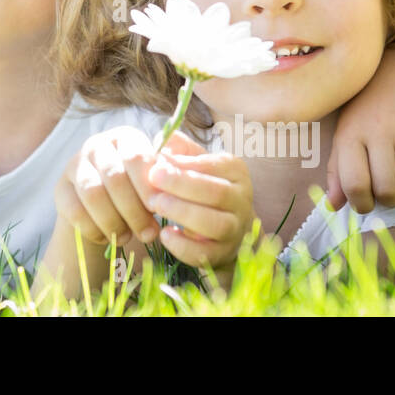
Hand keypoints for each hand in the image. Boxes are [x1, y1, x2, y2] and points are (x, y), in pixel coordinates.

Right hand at [54, 126, 161, 248]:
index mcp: (125, 138)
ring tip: (126, 238)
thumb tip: (174, 181)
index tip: (159, 209)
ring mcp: (75, 165)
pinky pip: (75, 211)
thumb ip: (167, 178)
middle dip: (134, 211)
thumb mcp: (156, 181)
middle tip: (148, 234)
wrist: (105, 206)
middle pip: (114, 177)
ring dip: (113, 222)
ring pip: (93, 194)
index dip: (147, 186)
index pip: (136, 157)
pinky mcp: (60, 189)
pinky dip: (94, 229)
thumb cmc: (139, 191)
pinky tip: (106, 238)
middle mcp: (98, 145)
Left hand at [146, 131, 253, 270]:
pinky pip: (207, 253)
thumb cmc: (202, 187)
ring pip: (216, 224)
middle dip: (182, 186)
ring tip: (156, 205)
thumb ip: (180, 148)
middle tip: (153, 182)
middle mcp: (241, 200)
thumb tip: (163, 141)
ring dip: (183, 214)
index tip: (157, 164)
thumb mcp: (195, 162)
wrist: (224, 228)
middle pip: (217, 193)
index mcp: (235, 171)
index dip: (184, 165)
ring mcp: (236, 229)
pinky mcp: (224, 254)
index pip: (212, 165)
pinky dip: (184, 246)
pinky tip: (165, 235)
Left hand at [327, 48, 394, 212]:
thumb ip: (338, 171)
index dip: (362, 204)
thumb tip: (333, 206)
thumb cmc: (366, 109)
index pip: (355, 184)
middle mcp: (377, 129)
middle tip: (391, 189)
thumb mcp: (345, 135)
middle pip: (388, 189)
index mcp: (350, 135)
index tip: (367, 203)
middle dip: (391, 199)